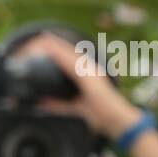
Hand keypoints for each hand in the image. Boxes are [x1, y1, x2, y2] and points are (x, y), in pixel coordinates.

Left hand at [15, 33, 141, 140]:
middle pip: (72, 54)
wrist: (116, 120)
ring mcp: (92, 72)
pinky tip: (52, 49)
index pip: (73, 61)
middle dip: (58, 45)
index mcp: (90, 77)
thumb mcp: (74, 108)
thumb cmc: (101, 116)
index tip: (48, 44)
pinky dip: (61, 55)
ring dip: (58, 46)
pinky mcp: (90, 77)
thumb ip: (58, 105)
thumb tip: (41, 103)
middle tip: (44, 36)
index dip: (61, 52)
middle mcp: (92, 71)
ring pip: (72, 55)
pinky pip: (73, 63)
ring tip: (45, 38)